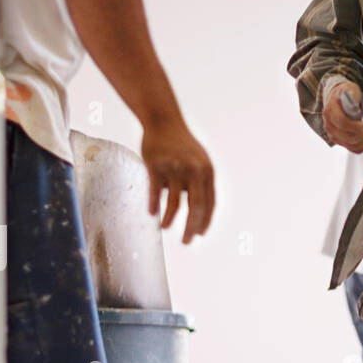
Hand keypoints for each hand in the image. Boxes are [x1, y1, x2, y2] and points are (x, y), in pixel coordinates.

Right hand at [140, 116, 214, 243]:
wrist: (163, 120)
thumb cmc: (181, 144)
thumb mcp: (199, 161)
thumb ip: (201, 183)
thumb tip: (198, 212)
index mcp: (207, 172)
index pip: (210, 203)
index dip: (205, 221)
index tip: (199, 234)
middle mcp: (194, 171)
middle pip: (195, 207)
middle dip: (191, 228)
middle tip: (187, 242)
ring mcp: (175, 169)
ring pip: (175, 203)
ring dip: (171, 219)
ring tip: (166, 227)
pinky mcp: (156, 166)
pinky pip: (156, 192)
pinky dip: (155, 205)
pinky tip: (153, 214)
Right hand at [322, 80, 362, 153]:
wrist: (339, 100)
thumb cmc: (345, 94)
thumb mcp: (349, 88)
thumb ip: (351, 93)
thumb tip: (352, 98)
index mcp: (330, 111)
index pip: (342, 122)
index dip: (357, 125)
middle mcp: (329, 125)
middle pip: (348, 137)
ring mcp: (334, 135)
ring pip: (352, 145)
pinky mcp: (340, 142)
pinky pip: (354, 149)